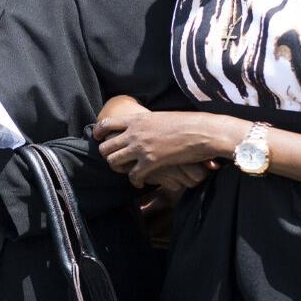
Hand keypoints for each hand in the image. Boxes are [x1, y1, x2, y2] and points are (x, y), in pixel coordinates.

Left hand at [97, 112, 242, 186]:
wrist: (201, 131)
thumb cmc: (186, 123)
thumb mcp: (160, 117)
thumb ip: (147, 123)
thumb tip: (143, 127)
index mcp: (137, 119)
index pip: (107, 124)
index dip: (99, 133)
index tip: (98, 138)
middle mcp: (134, 133)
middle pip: (106, 147)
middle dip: (107, 155)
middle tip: (115, 160)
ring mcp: (141, 148)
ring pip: (113, 161)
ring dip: (118, 168)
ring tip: (126, 171)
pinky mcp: (151, 162)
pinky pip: (132, 175)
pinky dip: (134, 181)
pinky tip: (139, 182)